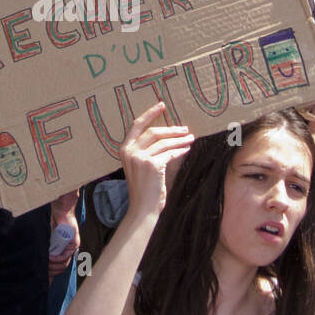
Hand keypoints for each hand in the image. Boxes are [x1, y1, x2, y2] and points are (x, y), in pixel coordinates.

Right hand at [48, 194, 78, 277]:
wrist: (60, 210)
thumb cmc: (51, 222)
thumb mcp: (44, 238)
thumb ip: (42, 250)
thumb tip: (33, 265)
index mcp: (61, 251)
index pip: (57, 269)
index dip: (50, 277)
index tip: (44, 285)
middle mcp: (67, 251)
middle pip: (60, 269)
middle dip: (49, 272)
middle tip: (41, 271)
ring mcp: (72, 248)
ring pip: (63, 265)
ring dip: (52, 265)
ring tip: (44, 262)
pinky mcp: (74, 243)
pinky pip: (65, 255)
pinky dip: (57, 258)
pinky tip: (50, 257)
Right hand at [119, 102, 192, 218]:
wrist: (142, 209)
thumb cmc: (144, 188)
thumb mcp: (141, 166)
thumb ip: (149, 150)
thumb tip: (169, 135)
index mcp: (124, 149)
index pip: (136, 125)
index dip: (150, 113)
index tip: (162, 105)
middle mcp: (130, 151)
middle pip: (153, 132)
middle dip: (171, 129)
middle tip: (185, 128)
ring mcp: (139, 158)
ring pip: (163, 142)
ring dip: (179, 139)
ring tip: (190, 138)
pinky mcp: (152, 165)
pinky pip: (169, 153)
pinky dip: (180, 150)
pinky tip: (186, 150)